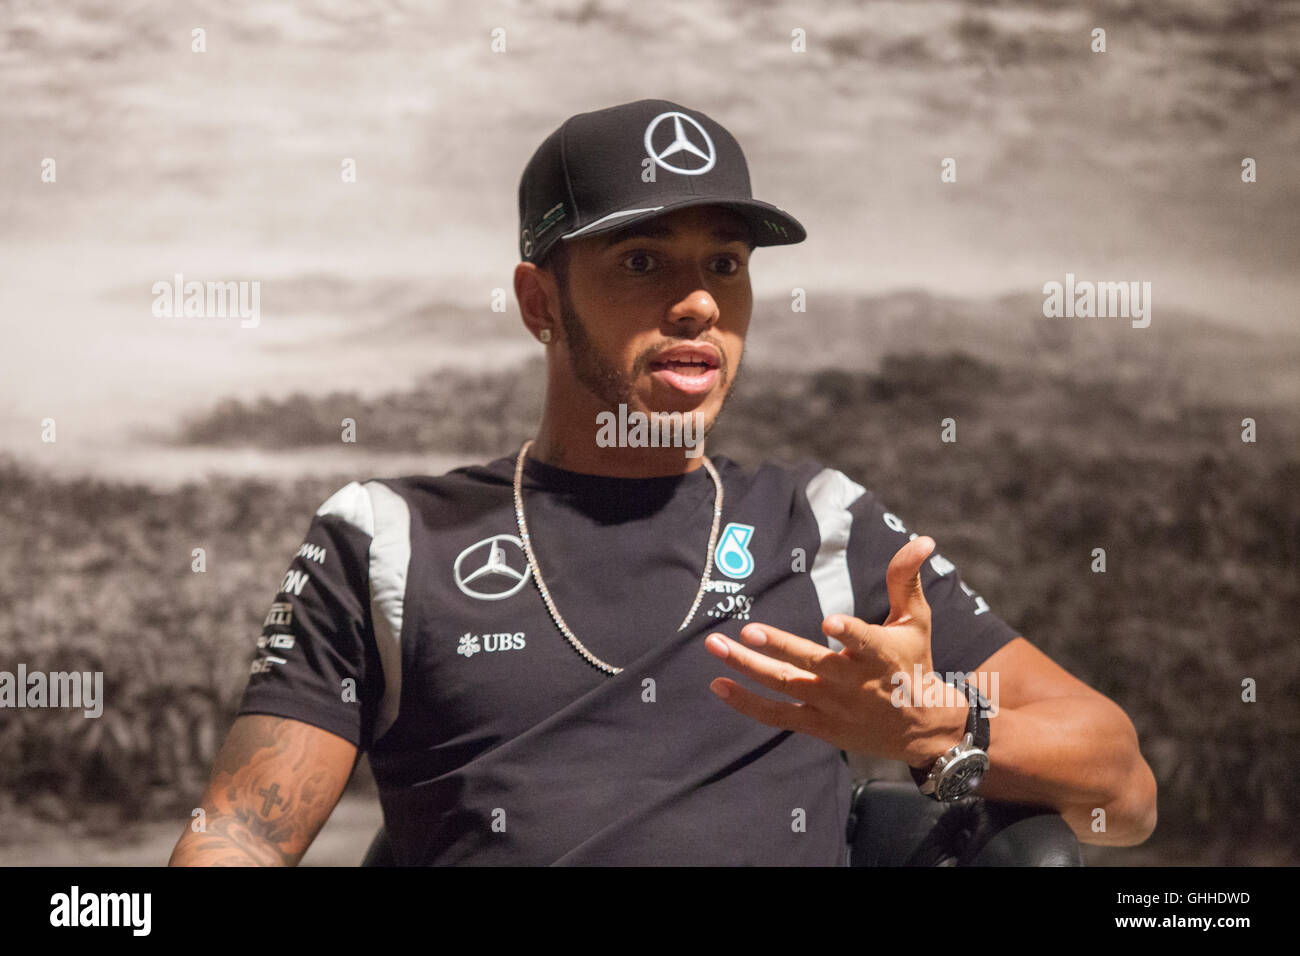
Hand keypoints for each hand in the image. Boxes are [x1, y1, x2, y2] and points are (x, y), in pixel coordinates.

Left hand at [704, 534, 967, 766]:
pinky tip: (718, 684)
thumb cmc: (913, 662)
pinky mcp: (818, 725)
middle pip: (811, 663)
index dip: (849, 633)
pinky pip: (777, 715)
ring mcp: (832, 705)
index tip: (830, 623)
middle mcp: (852, 682)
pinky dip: (748, 703)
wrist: (919, 728)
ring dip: (748, 667)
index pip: (865, 642)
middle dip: (779, 647)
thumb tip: (922, 539)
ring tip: (715, 646)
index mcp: (880, 655)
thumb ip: (905, 580)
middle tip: (748, 631)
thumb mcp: (915, 621)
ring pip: (786, 685)